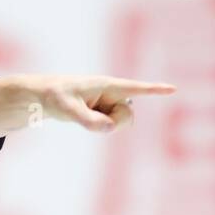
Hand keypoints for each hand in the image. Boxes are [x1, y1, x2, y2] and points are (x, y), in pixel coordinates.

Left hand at [22, 74, 175, 132]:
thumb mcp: (66, 108)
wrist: (40, 97)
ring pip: (121, 122)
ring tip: (84, 114)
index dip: (154, 89)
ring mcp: (108, 103)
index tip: (173, 89)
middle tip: (89, 117)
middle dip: (114, 122)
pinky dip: (101, 126)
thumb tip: (109, 128)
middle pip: (128, 115)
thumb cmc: (53, 96)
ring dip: (106, 125)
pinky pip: (111, 126)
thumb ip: (87, 119)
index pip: (134, 88)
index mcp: (106, 85)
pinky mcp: (104, 112)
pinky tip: (86, 117)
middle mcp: (111, 93)